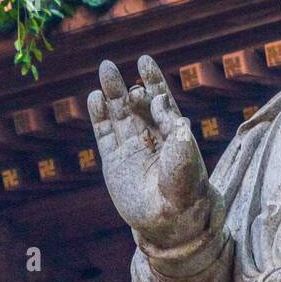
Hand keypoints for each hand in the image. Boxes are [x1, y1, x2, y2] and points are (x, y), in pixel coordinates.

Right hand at [88, 55, 207, 251]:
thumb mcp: (185, 155)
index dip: (153, 81)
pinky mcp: (114, 163)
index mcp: (172, 132)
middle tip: (110, 65)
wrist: (170, 220)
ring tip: (104, 71)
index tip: (144, 61)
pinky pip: (105, 135)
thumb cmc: (185, 188)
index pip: (161, 101)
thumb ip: (175, 129)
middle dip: (125, 85)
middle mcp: (151, 138)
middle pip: (135, 105)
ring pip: (118, 116)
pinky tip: (94, 98)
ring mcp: (131, 149)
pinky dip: (99, 117)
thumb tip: (165, 104)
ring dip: (110, 94)